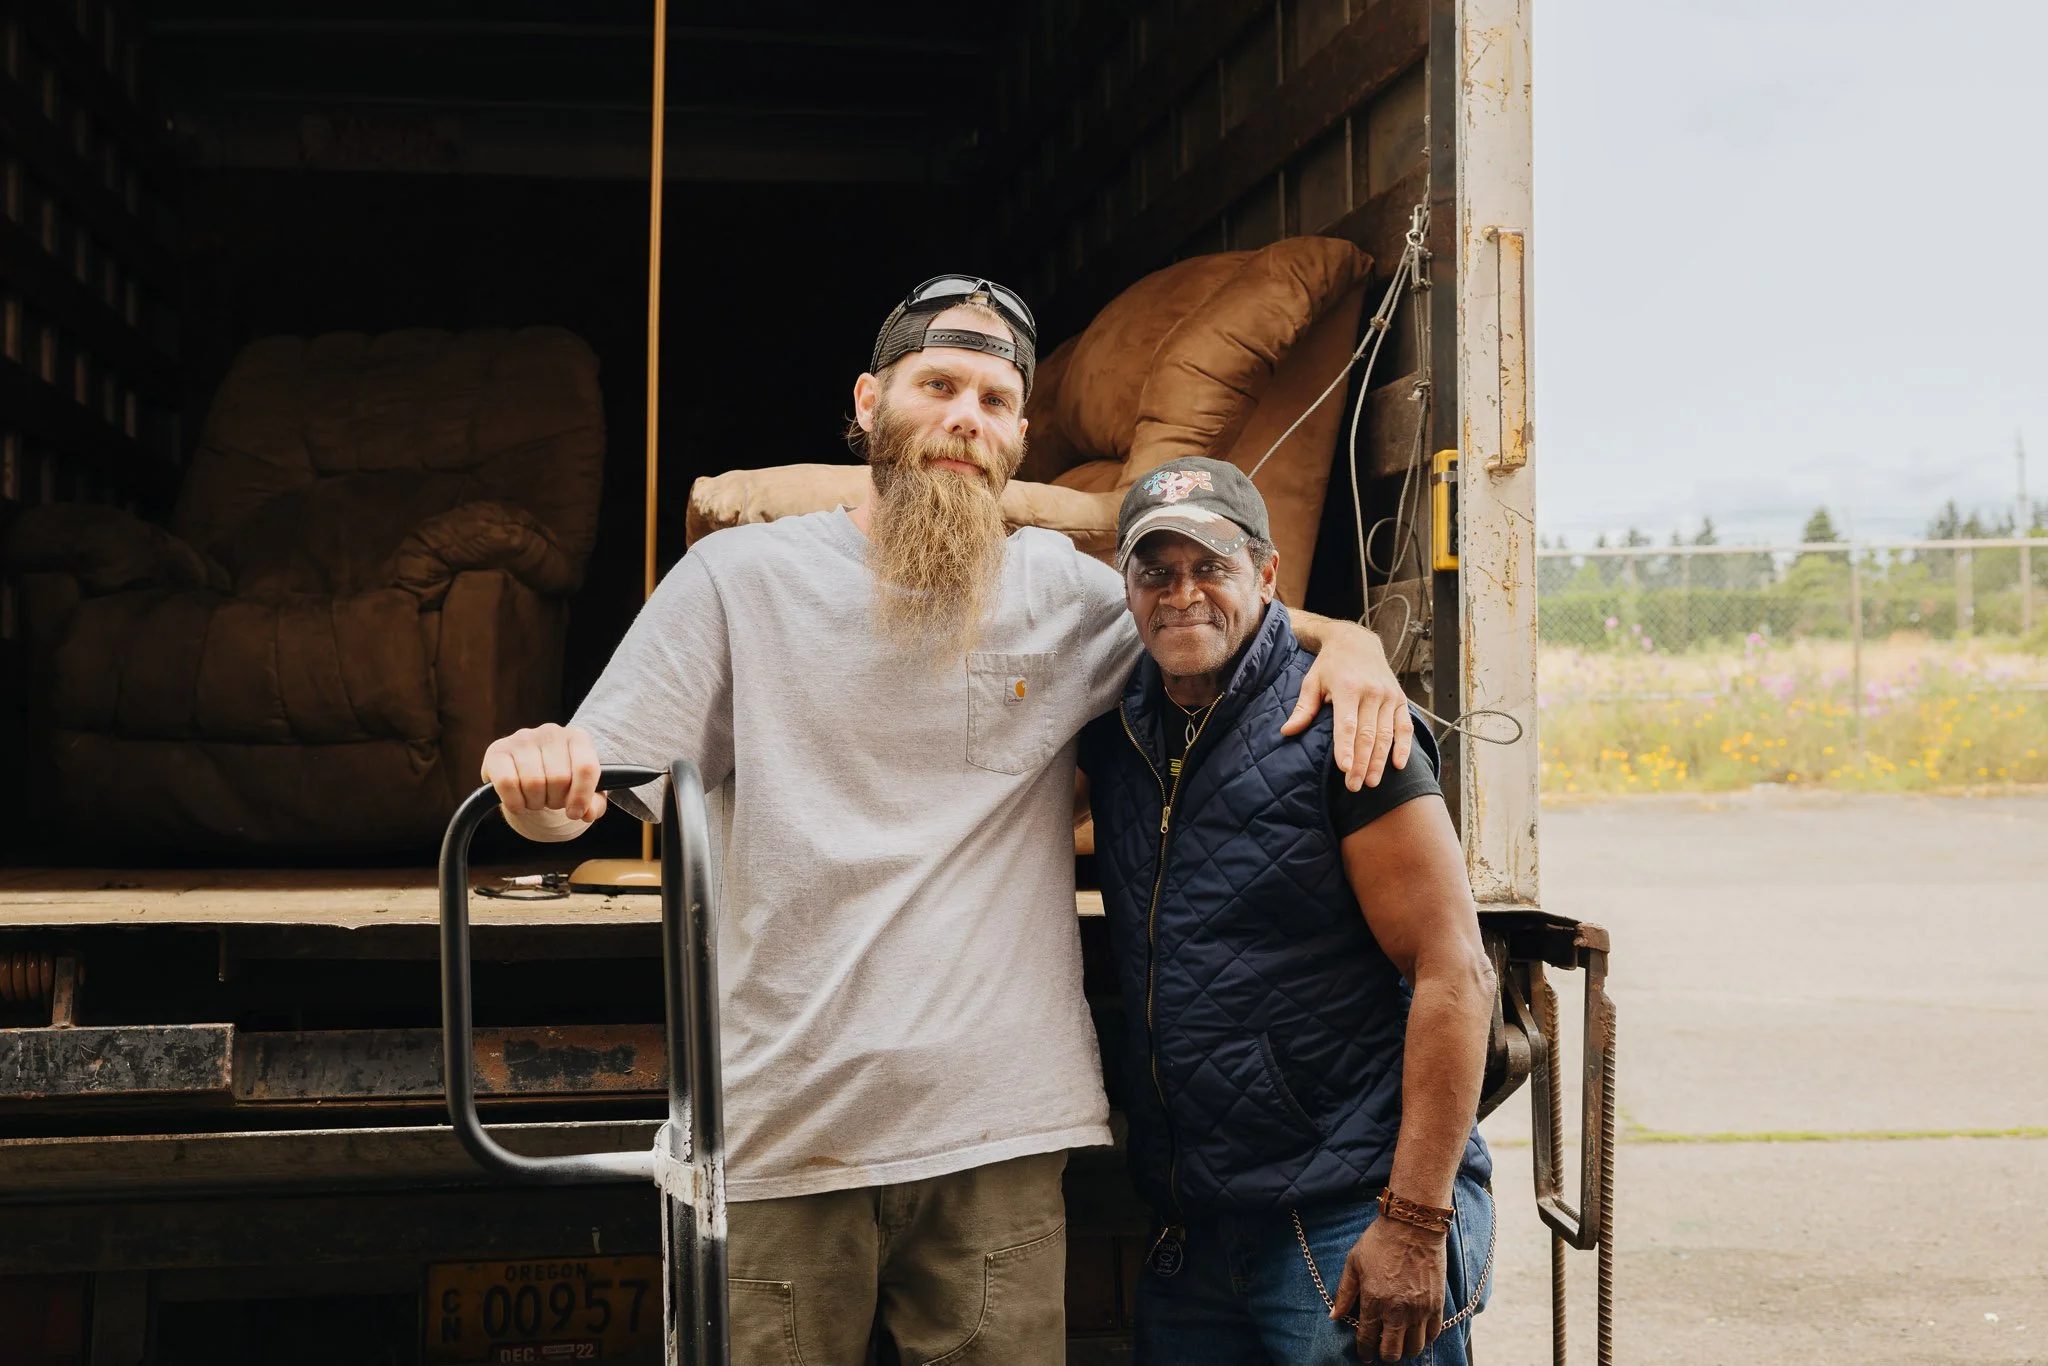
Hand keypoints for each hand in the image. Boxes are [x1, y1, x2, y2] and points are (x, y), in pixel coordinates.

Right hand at [481, 723, 607, 822]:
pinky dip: (514, 802)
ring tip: (536, 799)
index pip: (586, 767)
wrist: (531, 770)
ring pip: (533, 783)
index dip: (581, 796)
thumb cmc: (562, 781)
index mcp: (577, 738)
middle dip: (556, 800)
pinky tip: (518, 801)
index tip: (575, 813)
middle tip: (551, 800)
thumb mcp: (584, 792)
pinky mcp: (497, 750)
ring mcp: (522, 738)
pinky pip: (507, 783)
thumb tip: (587, 813)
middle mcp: (550, 732)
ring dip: (535, 803)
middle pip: (559, 779)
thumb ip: (593, 804)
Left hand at [1283, 623, 1412, 789]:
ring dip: (1379, 761)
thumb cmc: (1329, 666)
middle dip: (1361, 764)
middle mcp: (1372, 692)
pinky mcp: (1400, 699)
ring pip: (1386, 735)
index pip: (1347, 724)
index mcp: (1348, 687)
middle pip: (1368, 734)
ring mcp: (1388, 696)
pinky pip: (1404, 726)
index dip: (1346, 748)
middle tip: (1354, 787)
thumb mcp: (1312, 681)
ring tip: (1371, 783)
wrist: (1357, 642)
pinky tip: (1398, 766)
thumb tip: (1287, 732)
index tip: (1345, 770)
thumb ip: (1303, 708)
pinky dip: (1403, 747)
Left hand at [1331, 1217, 1446, 1361]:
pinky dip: (1424, 1338)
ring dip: (1405, 1349)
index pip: (1367, 1340)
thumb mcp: (1354, 1263)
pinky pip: (1433, 1334)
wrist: (1412, 1224)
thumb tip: (1334, 1316)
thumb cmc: (1380, 1241)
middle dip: (1384, 1355)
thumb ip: (1344, 1293)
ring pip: (1414, 1349)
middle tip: (1381, 1348)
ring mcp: (1420, 1310)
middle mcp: (1397, 1312)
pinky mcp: (1437, 1304)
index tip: (1364, 1354)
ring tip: (1400, 1341)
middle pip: (1392, 1353)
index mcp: (1373, 1302)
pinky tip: (1417, 1331)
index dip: (1364, 1352)